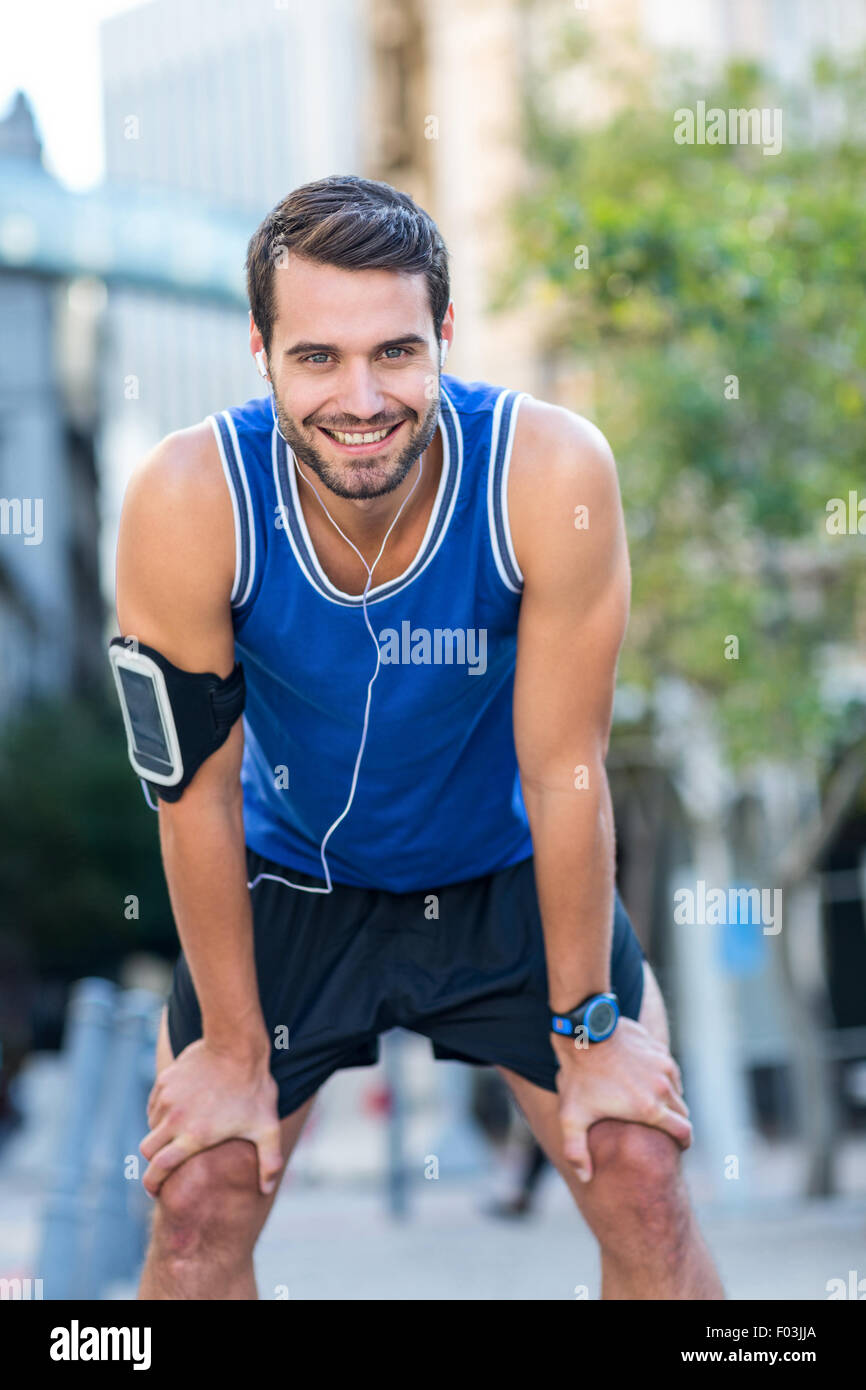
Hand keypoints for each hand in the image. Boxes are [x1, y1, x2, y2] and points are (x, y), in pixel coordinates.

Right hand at [139, 1037, 281, 1196]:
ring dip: (160, 1133)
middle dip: (154, 1160)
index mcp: (195, 1136)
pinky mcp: (165, 1080)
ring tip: (181, 1132)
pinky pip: (154, 1104)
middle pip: (147, 1150)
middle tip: (166, 1162)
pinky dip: (161, 1112)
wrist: (237, 1045)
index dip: (153, 1184)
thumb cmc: (254, 1088)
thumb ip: (270, 1161)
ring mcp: (167, 1098)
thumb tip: (267, 1190)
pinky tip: (181, 1109)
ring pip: (151, 1126)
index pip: (160, 1168)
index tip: (155, 1191)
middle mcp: (175, 1119)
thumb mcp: (267, 1127)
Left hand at [552, 1017, 690, 1182]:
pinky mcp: (658, 1049)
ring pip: (677, 1090)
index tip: (678, 1146)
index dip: (683, 1143)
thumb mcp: (571, 1116)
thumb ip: (576, 1151)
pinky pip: (669, 1070)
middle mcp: (663, 1087)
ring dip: (669, 1099)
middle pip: (683, 1113)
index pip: (684, 1132)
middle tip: (662, 1128)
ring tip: (650, 1103)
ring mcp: (663, 1066)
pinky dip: (663, 1078)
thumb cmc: (578, 1076)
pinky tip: (644, 1079)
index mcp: (650, 1109)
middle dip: (676, 1123)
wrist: (585, 1031)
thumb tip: (584, 1177)